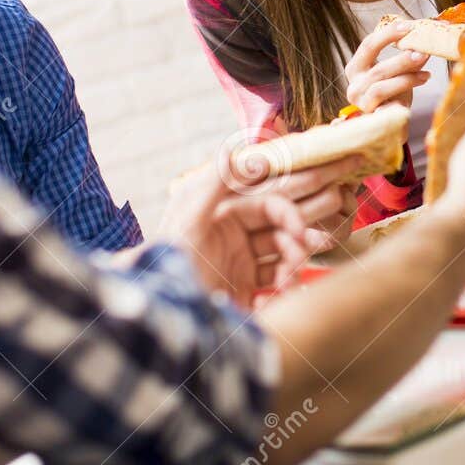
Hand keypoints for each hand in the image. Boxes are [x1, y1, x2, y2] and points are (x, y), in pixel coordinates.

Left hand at [158, 158, 360, 305]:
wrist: (163, 313)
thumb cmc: (171, 262)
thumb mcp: (189, 219)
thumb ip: (214, 183)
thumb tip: (236, 150)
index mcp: (224, 215)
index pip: (268, 207)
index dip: (289, 215)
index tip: (301, 232)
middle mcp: (235, 238)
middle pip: (280, 233)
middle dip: (296, 244)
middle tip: (301, 259)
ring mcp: (240, 266)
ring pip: (282, 260)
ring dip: (292, 268)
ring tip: (288, 284)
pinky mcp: (242, 292)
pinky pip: (273, 288)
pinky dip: (281, 293)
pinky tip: (274, 301)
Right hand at [344, 21, 429, 112]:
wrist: (388, 122)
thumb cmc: (391, 93)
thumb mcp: (397, 72)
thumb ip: (407, 57)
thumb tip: (427, 39)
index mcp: (356, 67)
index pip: (369, 45)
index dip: (388, 34)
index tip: (409, 26)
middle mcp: (354, 85)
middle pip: (377, 68)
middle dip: (401, 60)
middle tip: (422, 53)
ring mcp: (361, 103)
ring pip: (381, 88)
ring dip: (406, 79)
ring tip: (425, 75)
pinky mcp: (371, 118)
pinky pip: (387, 108)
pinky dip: (402, 102)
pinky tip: (413, 98)